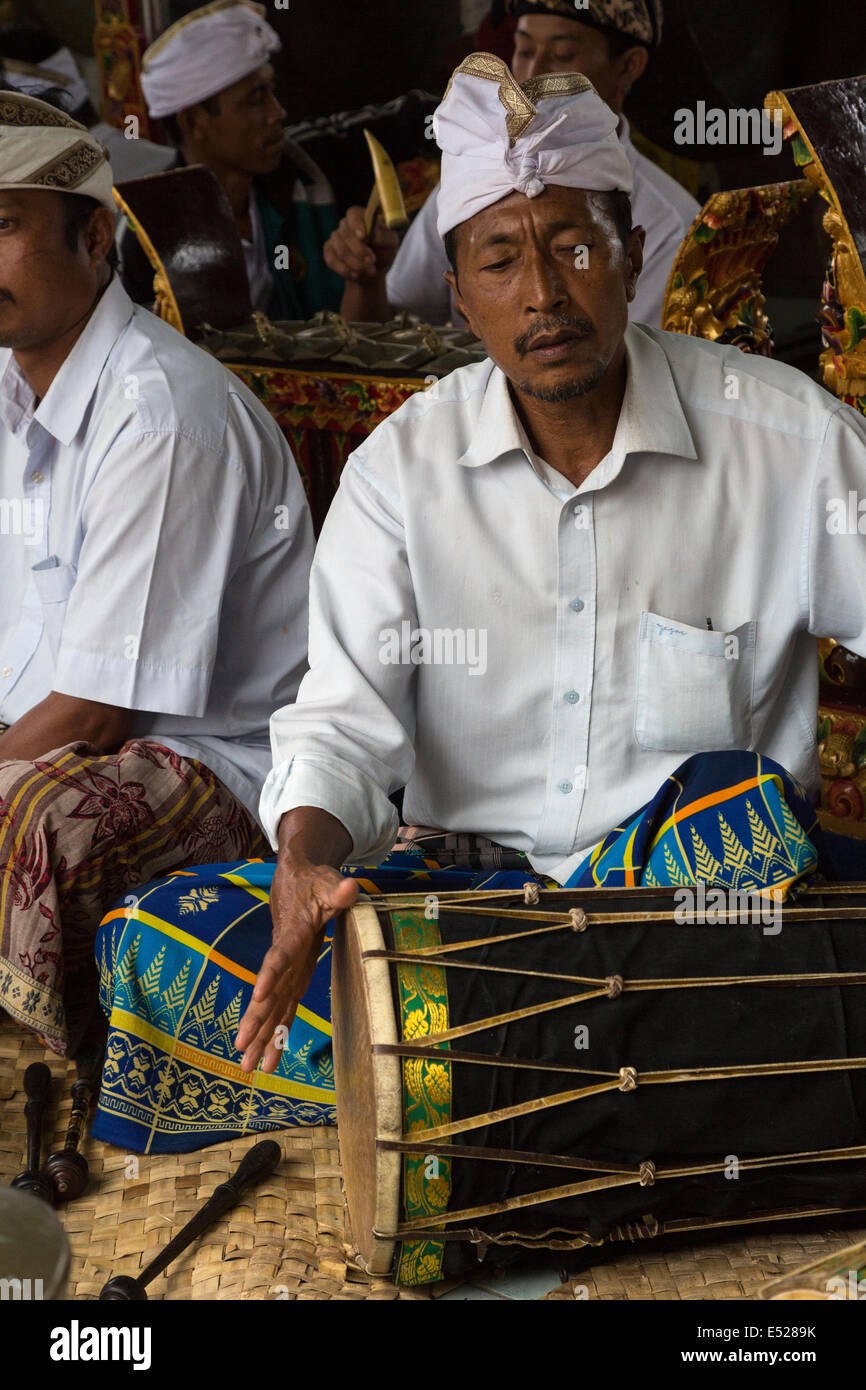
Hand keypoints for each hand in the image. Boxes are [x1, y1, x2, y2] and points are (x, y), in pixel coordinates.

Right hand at [235, 855, 358, 1073]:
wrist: (294, 882)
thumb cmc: (313, 882)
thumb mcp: (327, 881)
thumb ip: (337, 889)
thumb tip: (350, 887)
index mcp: (292, 933)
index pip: (280, 955)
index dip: (270, 974)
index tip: (258, 994)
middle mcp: (284, 958)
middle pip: (267, 990)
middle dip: (255, 1019)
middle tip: (241, 1045)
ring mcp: (286, 972)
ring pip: (270, 1007)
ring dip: (260, 1036)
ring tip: (246, 1068)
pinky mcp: (291, 979)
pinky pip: (282, 1010)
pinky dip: (276, 1035)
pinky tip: (268, 1060)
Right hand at [323, 205, 399, 284]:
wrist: (373, 269)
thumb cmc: (383, 251)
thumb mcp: (390, 244)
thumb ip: (384, 237)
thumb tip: (373, 234)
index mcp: (361, 216)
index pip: (353, 214)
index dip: (356, 224)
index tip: (363, 237)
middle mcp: (345, 224)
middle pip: (346, 235)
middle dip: (359, 251)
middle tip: (371, 262)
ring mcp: (335, 237)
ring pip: (340, 251)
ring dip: (355, 264)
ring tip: (370, 271)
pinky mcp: (329, 251)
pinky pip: (331, 260)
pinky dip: (344, 270)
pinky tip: (355, 275)